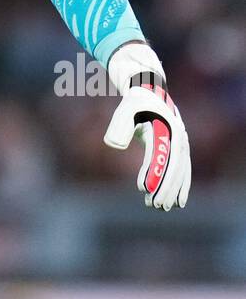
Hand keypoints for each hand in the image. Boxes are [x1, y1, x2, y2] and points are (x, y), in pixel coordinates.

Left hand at [103, 80, 190, 209]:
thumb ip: (119, 125)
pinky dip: (181, 185)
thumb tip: (116, 146)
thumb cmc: (135, 101)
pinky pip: (183, 169)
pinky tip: (177, 201)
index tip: (145, 189)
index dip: (155, 172)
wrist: (150, 91)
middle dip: (166, 187)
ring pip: (181, 171)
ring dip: (173, 190)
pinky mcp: (179, 148)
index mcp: (165, 127)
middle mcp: (178, 136)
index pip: (162, 154)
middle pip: (175, 166)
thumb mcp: (125, 108)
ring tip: (162, 207)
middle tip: (155, 205)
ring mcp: (181, 142)